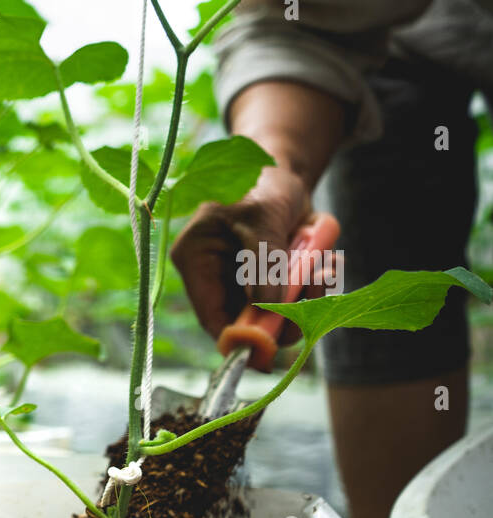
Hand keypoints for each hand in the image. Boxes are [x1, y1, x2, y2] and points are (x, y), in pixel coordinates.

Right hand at [170, 163, 326, 345]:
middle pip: (244, 321)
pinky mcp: (267, 280)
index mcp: (196, 261)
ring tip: (322, 270)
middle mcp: (215, 278)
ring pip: (273, 314)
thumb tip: (267, 307)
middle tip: (311, 295)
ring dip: (304, 300)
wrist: (282, 168)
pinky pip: (292, 300)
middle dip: (282, 316)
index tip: (269, 349)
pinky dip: (312, 287)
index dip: (238, 337)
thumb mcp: (262, 216)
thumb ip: (264, 262)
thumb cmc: (260, 181)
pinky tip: (322, 265)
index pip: (210, 315)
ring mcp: (242, 282)